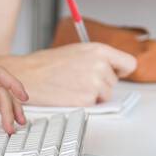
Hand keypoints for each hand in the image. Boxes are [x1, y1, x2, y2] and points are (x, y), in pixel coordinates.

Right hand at [12, 43, 135, 106]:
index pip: (129, 64)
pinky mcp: (86, 100)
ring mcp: (94, 84)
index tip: (114, 74)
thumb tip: (112, 71)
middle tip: (78, 81)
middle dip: (100, 84)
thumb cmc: (46, 65)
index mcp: (98, 50)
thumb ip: (98, 59)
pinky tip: (68, 95)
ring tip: (72, 87)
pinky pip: (93, 106)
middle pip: (114, 82)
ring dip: (92, 95)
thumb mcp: (76, 51)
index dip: (121, 71)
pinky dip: (82, 104)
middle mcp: (100, 65)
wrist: (27, 76)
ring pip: (105, 96)